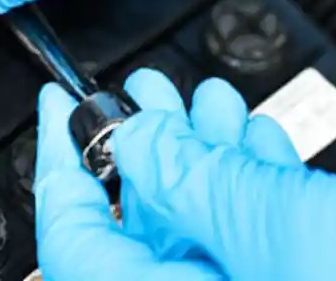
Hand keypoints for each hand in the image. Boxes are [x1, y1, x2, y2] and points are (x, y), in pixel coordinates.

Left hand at [33, 68, 335, 280]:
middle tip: (137, 87)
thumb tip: (132, 134)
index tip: (56, 109)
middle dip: (139, 144)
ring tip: (199, 90)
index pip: (75, 247)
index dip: (58, 168)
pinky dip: (246, 177)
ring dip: (196, 148)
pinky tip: (252, 130)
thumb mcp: (279, 220)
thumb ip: (192, 174)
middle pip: (137, 228)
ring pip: (196, 225)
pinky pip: (249, 235)